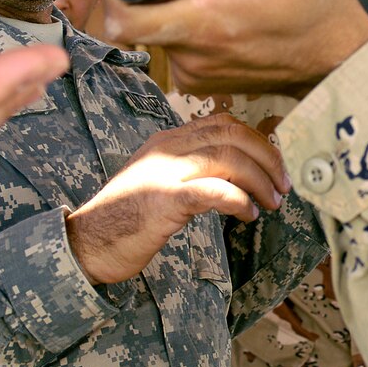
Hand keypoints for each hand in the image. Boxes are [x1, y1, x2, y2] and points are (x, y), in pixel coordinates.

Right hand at [65, 113, 289, 284]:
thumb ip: (190, 170)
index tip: (274, 165)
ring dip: (259, 181)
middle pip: (232, 135)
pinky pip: (213, 190)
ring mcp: (164, 172)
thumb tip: (236, 175)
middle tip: (282, 186)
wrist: (85, 243)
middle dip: (267, 158)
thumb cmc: (124, 219)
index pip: (223, 123)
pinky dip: (239, 199)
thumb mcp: (158, 180)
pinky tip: (248, 214)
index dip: (257, 141)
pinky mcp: (163, 200)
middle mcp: (167, 148)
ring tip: (270, 203)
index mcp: (167, 140)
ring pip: (228, 158)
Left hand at [102, 0, 367, 97]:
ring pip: (162, 28)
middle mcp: (196, 54)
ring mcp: (198, 71)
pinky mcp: (205, 79)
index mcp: (208, 23)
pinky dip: (194, 25)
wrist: (343, 59)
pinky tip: (228, 11)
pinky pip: (180, 45)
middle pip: (142, 15)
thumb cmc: (323, 9)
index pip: (124, 17)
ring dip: (180, 4)